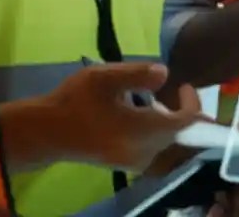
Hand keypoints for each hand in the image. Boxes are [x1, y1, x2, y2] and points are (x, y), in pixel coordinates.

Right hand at [42, 62, 204, 171]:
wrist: (45, 132)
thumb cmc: (74, 102)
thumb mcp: (104, 77)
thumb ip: (138, 73)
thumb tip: (165, 73)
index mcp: (143, 131)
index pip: (185, 122)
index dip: (192, 103)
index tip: (183, 85)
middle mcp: (144, 152)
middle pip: (178, 134)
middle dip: (181, 112)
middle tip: (171, 91)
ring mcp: (134, 161)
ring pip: (165, 142)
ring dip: (168, 122)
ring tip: (153, 101)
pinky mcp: (123, 164)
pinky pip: (152, 148)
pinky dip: (155, 131)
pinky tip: (138, 115)